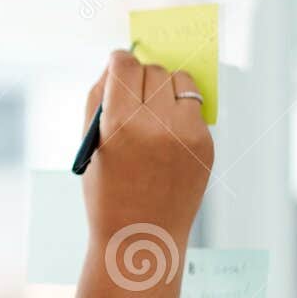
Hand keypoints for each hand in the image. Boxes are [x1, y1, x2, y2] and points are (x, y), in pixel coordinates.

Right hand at [81, 49, 212, 245]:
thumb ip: (98, 97)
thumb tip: (117, 62)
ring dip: (165, 87)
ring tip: (153, 107)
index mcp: (120, 123)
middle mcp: (156, 124)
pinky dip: (180, 111)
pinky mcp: (206, 144)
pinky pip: (194, 108)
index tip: (118, 63)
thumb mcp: (90, 143)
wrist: (140, 236)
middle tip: (132, 90)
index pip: (125, 65)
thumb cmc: (105, 189)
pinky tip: (167, 132)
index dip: (118, 61)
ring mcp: (186, 135)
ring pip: (180, 82)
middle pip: (152, 70)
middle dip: (140, 75)